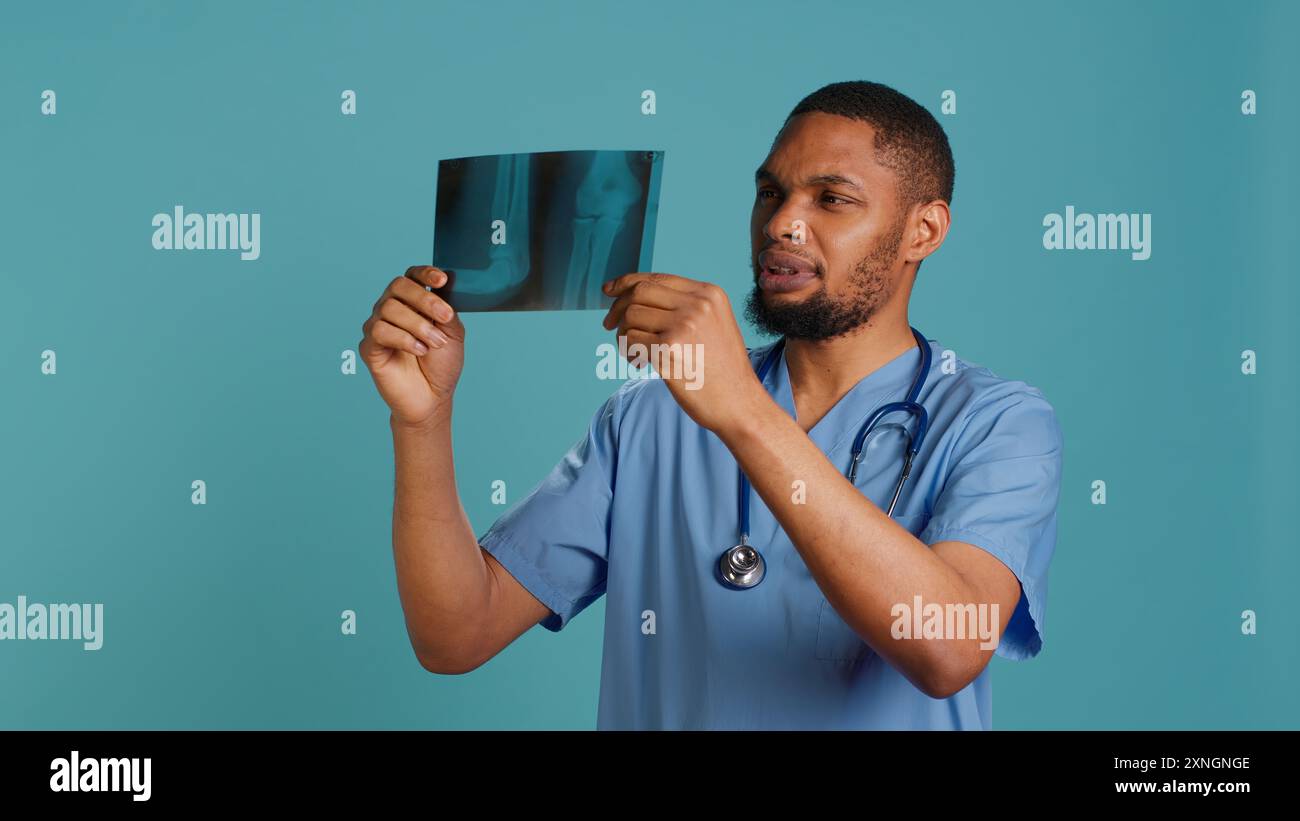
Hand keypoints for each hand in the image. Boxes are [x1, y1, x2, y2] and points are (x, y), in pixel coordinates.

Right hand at [359, 266, 464, 426]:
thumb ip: (447, 310)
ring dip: (418, 325)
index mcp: (413, 302)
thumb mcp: (453, 333)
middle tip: (444, 318)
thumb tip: (444, 289)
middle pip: (398, 285)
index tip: (442, 280)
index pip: (412, 276)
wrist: (432, 398)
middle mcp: (392, 309)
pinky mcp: (369, 346)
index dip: (425, 272)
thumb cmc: (441, 365)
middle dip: (425, 299)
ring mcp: (378, 326)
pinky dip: (404, 339)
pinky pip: (380, 330)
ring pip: (389, 308)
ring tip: (434, 344)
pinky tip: (419, 351)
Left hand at [601, 273, 763, 433]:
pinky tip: (638, 363)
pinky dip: (627, 351)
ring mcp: (683, 325)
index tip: (609, 290)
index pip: (658, 278)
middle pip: (639, 292)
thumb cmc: (723, 369)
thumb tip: (637, 295)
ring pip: (631, 316)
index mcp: (709, 293)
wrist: (739, 402)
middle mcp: (697, 304)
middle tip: (609, 324)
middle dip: (618, 306)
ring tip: (633, 352)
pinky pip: (630, 340)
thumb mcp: (715, 323)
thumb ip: (685, 306)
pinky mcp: (668, 350)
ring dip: (622, 334)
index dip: (627, 282)